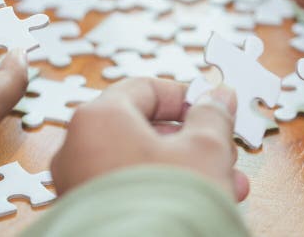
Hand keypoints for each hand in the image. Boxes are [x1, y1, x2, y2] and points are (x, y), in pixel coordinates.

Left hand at [50, 78, 248, 200]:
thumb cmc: (168, 203)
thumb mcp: (205, 149)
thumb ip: (212, 116)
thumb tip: (219, 98)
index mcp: (98, 118)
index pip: (143, 88)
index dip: (184, 97)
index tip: (211, 108)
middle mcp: (77, 148)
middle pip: (142, 129)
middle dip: (191, 141)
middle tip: (223, 151)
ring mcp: (77, 185)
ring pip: (139, 164)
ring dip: (185, 169)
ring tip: (226, 185)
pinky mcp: (86, 215)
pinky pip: (128, 190)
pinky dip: (162, 190)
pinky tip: (199, 204)